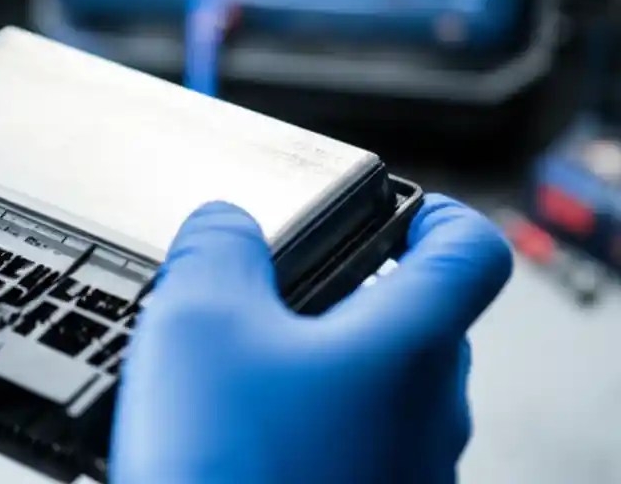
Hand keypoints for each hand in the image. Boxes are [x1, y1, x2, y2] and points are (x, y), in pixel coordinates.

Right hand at [111, 195, 512, 483]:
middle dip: (355, 301)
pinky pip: (356, 458)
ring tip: (241, 377)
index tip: (399, 209)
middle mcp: (429, 419)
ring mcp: (407, 480)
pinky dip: (310, 434)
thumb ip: (218, 246)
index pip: (468, 249)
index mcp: (408, 347)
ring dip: (325, 373)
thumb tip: (226, 224)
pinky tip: (239, 442)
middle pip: (423, 328)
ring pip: (385, 400)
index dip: (435, 213)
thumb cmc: (229, 472)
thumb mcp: (197, 318)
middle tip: (281, 297)